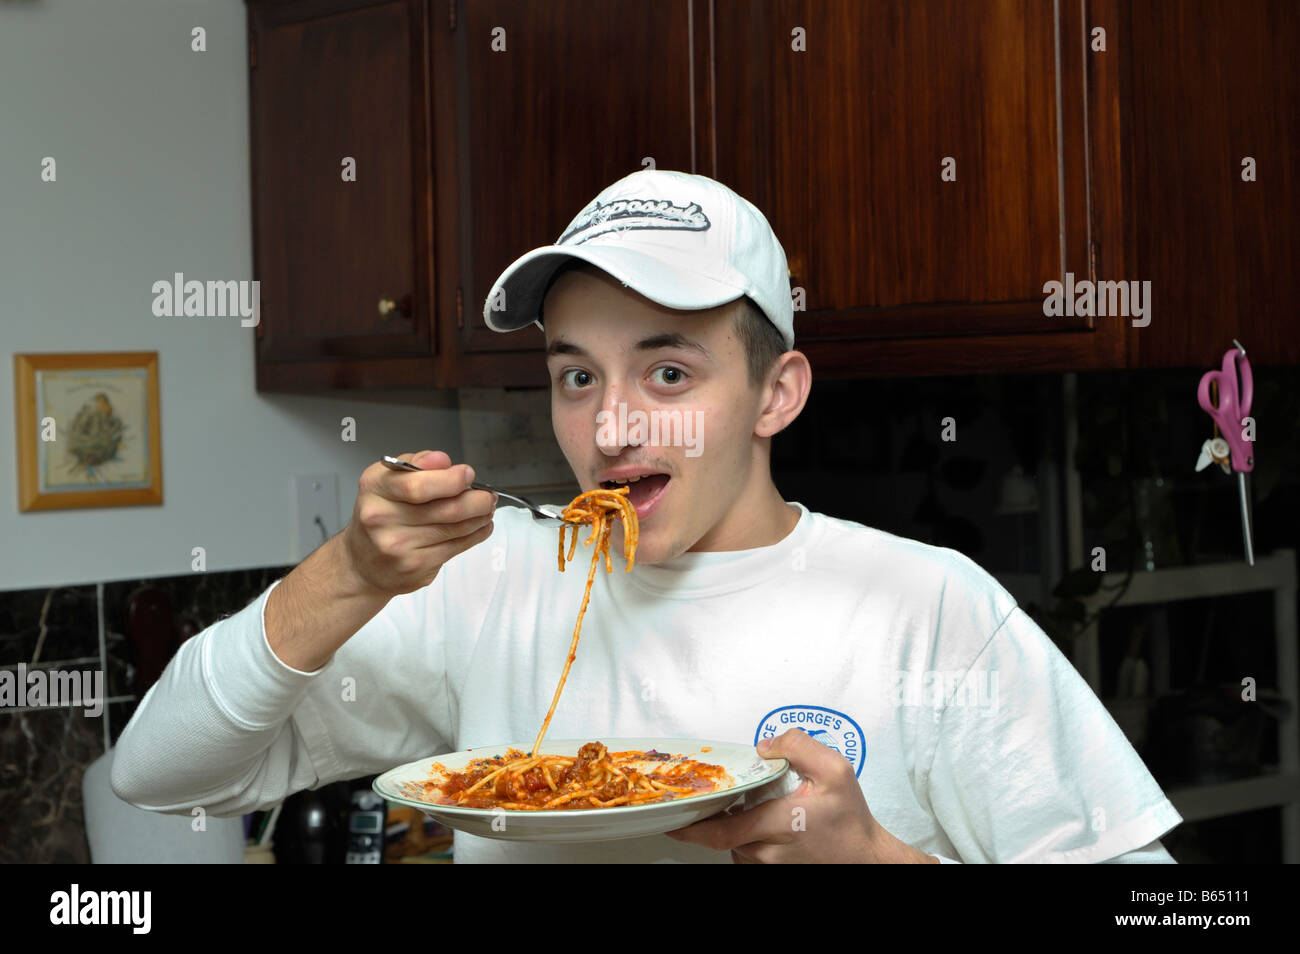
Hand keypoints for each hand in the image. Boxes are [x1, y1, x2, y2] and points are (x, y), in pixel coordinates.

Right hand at [342, 450, 496, 598]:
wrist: (362, 562)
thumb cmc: (381, 514)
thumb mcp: (388, 479)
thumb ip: (417, 464)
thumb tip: (442, 460)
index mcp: (375, 489)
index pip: (419, 485)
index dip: (452, 480)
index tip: (468, 474)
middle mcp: (382, 519)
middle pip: (446, 509)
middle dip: (477, 500)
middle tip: (488, 495)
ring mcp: (398, 547)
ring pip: (456, 529)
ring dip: (480, 517)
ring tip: (486, 508)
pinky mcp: (415, 567)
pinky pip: (456, 548)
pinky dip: (475, 535)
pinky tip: (480, 526)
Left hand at [665, 728, 937, 862]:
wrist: (868, 858)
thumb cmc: (851, 818)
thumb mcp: (836, 770)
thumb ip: (798, 747)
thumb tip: (764, 744)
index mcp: (777, 824)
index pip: (720, 831)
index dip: (690, 827)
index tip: (670, 819)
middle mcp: (768, 851)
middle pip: (723, 836)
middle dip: (711, 816)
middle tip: (704, 796)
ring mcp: (770, 865)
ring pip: (734, 845)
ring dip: (731, 826)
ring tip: (742, 805)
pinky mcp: (775, 871)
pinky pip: (747, 854)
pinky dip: (744, 837)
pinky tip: (757, 820)